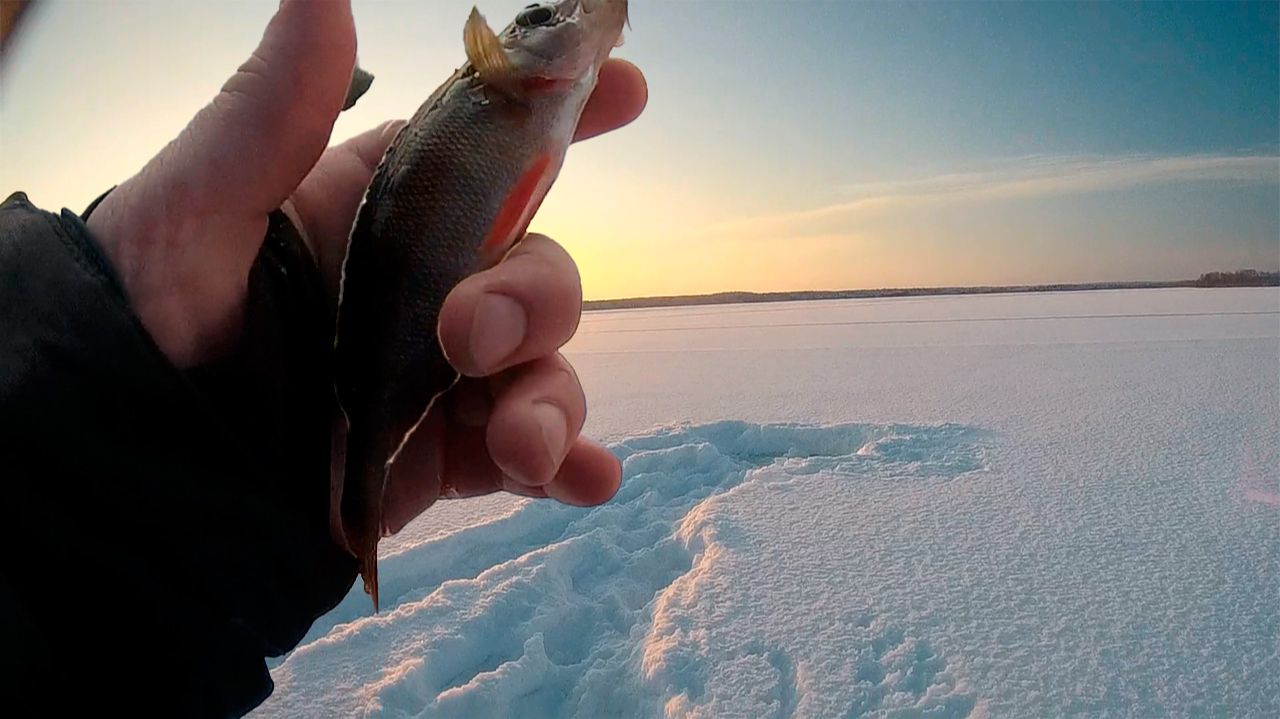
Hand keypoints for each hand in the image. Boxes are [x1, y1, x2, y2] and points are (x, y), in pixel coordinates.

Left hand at [85, 1, 645, 531]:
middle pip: (534, 267)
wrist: (129, 471)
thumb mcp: (193, 214)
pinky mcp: (439, 455)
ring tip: (519, 443)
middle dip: (532, 297)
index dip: (557, 117)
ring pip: (544, 365)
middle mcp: (420, 287)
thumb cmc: (140, 322)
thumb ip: (269, 119)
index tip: (625, 90)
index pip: (481, 151)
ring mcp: (437, 375)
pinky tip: (586, 479)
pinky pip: (528, 453)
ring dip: (553, 399)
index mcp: (371, 210)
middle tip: (468, 334)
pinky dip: (570, 464)